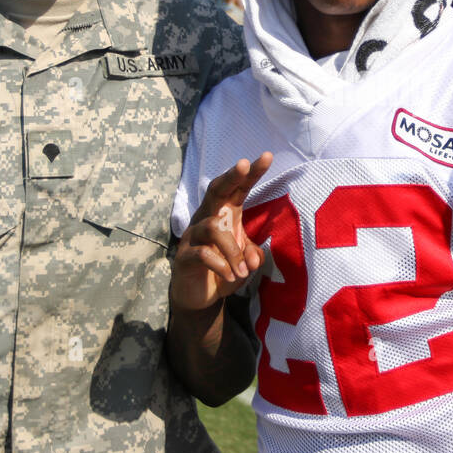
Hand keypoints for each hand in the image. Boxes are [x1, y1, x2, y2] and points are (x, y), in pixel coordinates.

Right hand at [172, 152, 272, 312]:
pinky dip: (221, 265)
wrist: (200, 296)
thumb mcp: (245, 261)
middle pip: (215, 190)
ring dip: (233, 250)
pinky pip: (202, 253)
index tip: (267, 156)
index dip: (251, 173)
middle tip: (244, 164)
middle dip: (230, 176)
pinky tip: (231, 277)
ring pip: (213, 227)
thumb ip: (252, 254)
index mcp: (224, 214)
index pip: (238, 189)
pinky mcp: (184, 256)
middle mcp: (207, 218)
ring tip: (243, 271)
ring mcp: (193, 236)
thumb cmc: (225, 269)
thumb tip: (254, 259)